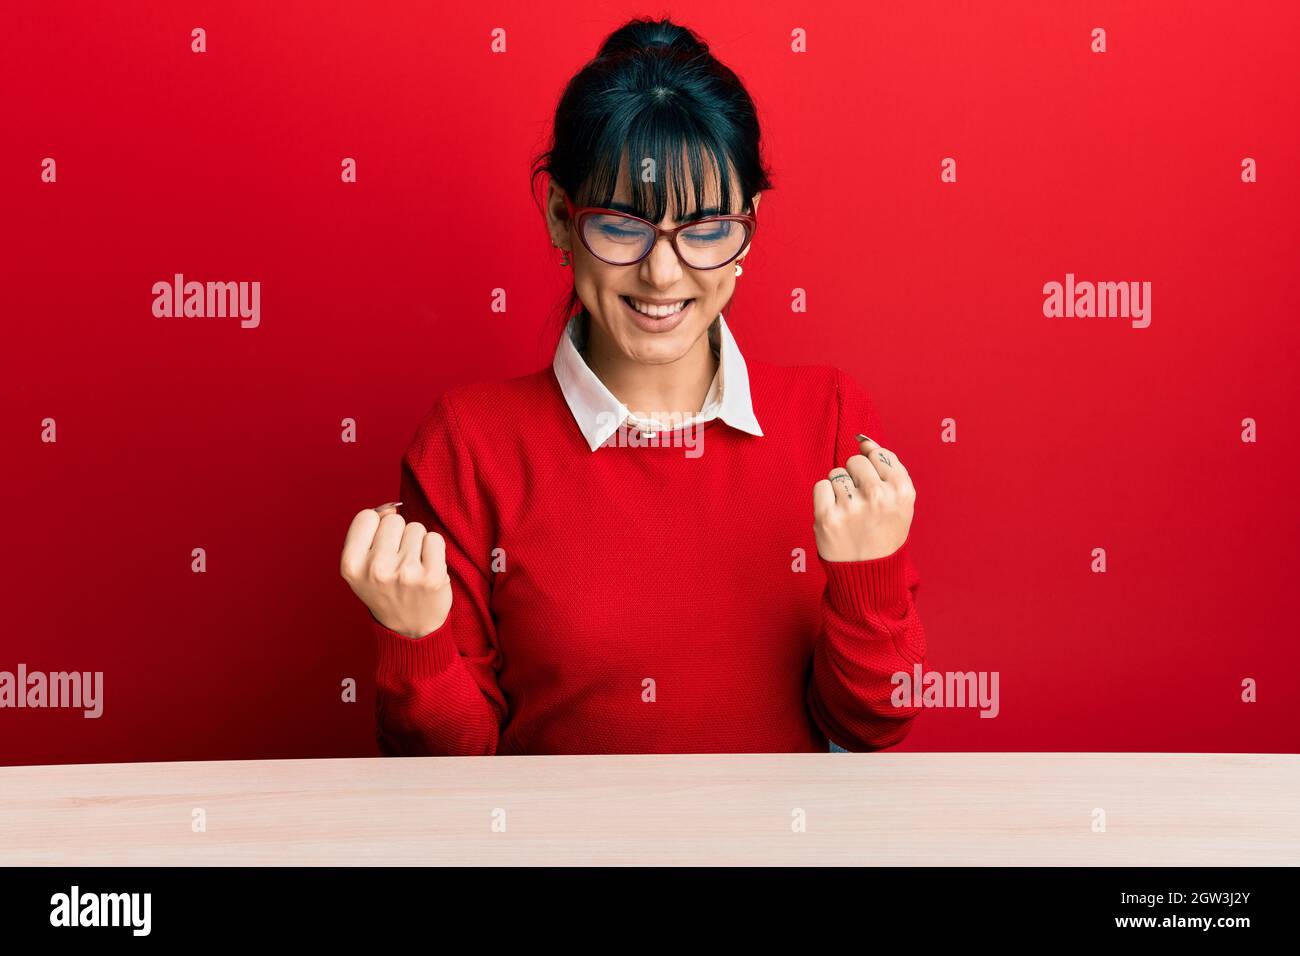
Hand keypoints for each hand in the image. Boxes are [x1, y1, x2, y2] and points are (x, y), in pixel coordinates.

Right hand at [340, 501, 452, 638]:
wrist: (411, 629)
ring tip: (412, 568)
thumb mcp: (362, 566)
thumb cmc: (386, 589)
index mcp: (351, 565)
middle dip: (399, 536)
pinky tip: (427, 569)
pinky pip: (435, 539)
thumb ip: (368, 533)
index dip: (376, 528)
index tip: (379, 548)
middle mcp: (376, 569)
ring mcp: (405, 573)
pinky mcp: (432, 577)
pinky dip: (434, 550)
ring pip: (416, 528)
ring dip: (417, 544)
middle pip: (394, 520)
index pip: (366, 517)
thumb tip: (391, 507)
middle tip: (398, 562)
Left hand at [813, 435, 915, 560]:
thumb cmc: (883, 534)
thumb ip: (888, 468)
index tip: (871, 484)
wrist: (868, 574)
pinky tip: (836, 515)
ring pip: (836, 473)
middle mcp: (879, 496)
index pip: (879, 454)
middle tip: (860, 503)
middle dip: (855, 477)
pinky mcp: (828, 516)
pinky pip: (821, 486)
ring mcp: (852, 506)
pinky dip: (825, 498)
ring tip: (849, 512)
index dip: (872, 467)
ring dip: (839, 489)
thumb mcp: (901, 503)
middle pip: (855, 461)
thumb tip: (863, 440)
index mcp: (902, 491)